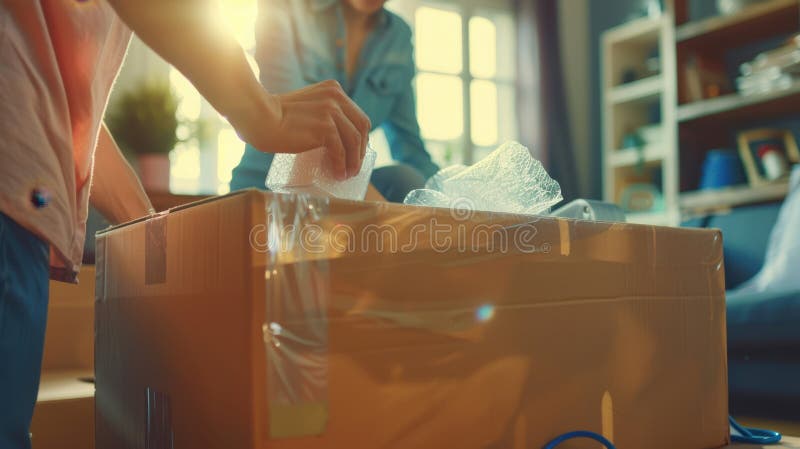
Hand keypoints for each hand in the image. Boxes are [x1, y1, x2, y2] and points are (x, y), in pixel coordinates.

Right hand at [229, 80, 370, 179]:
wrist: (259, 118)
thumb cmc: (276, 117)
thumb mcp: (307, 107)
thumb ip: (322, 114)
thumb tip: (336, 141)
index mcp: (333, 90)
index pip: (358, 116)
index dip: (361, 138)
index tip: (356, 154)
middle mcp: (336, 97)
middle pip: (361, 127)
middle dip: (360, 150)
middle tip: (354, 168)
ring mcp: (331, 111)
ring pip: (354, 140)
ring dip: (353, 161)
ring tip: (347, 175)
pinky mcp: (325, 127)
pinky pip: (340, 150)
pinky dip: (341, 165)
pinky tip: (337, 174)